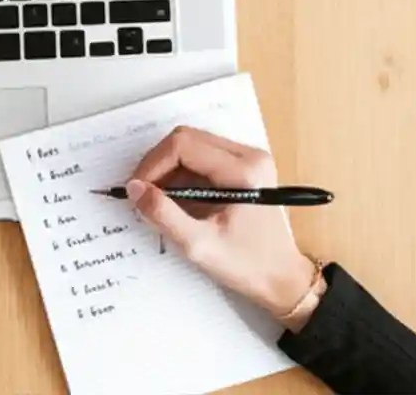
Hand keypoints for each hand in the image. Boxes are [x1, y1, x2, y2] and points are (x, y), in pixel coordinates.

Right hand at [127, 126, 317, 326]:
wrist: (281, 277)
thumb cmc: (247, 265)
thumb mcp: (199, 245)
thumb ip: (164, 215)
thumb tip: (134, 188)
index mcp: (244, 170)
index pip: (184, 145)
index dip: (153, 164)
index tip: (137, 191)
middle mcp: (249, 155)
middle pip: (187, 139)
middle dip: (158, 165)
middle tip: (144, 196)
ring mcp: (248, 159)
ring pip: (192, 146)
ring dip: (168, 169)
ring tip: (159, 201)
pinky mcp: (243, 167)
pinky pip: (202, 158)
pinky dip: (181, 174)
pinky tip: (177, 200)